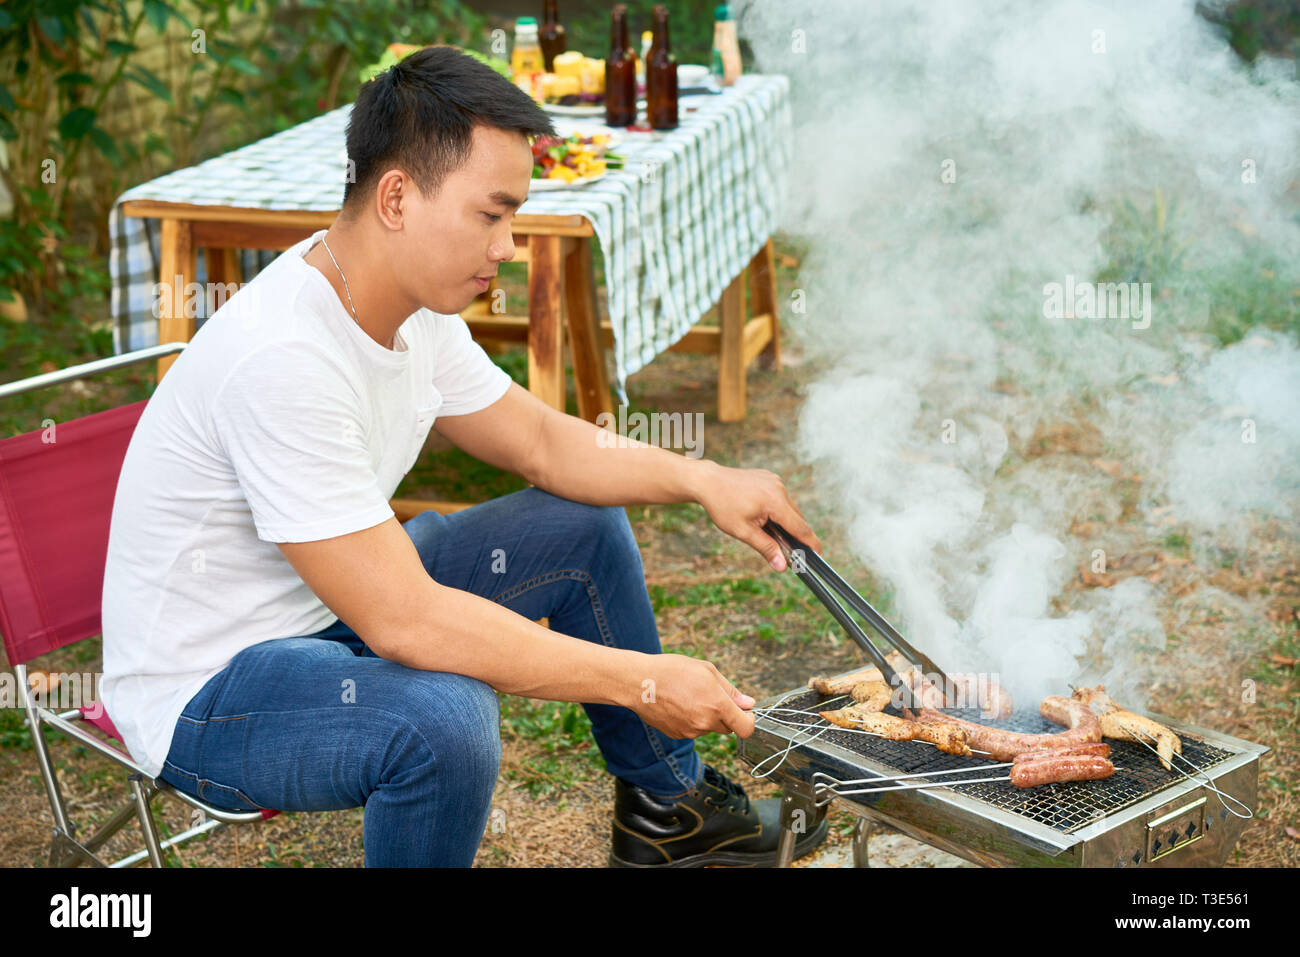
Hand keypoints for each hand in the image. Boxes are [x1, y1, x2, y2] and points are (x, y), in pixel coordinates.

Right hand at [630, 652, 756, 738]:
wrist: (639, 682)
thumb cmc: (673, 670)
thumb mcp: (706, 670)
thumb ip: (730, 690)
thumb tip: (748, 703)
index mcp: (717, 705)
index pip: (746, 728)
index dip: (749, 721)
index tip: (745, 712)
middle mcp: (705, 722)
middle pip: (728, 727)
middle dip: (726, 715)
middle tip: (711, 696)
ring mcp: (690, 731)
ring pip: (709, 728)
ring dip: (707, 716)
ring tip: (688, 695)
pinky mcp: (677, 735)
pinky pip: (693, 730)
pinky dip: (691, 720)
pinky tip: (678, 704)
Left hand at [695, 463, 822, 571]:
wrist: (708, 482)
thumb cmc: (722, 506)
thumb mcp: (743, 531)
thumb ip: (766, 548)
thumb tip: (782, 567)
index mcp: (775, 502)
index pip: (800, 528)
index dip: (811, 543)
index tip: (818, 556)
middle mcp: (779, 489)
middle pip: (797, 518)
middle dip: (796, 536)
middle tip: (791, 553)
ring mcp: (775, 481)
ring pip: (790, 508)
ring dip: (786, 522)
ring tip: (772, 535)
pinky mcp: (770, 478)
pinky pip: (781, 498)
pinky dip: (779, 510)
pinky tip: (766, 519)